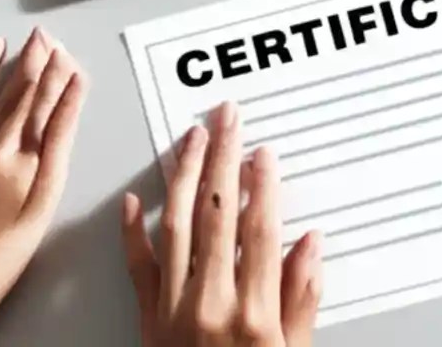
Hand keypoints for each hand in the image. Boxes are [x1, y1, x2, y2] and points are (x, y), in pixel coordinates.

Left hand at [0, 28, 88, 318]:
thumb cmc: (4, 247)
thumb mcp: (43, 202)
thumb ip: (55, 150)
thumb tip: (67, 109)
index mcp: (18, 156)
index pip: (45, 105)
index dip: (61, 80)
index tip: (74, 60)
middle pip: (20, 93)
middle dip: (38, 62)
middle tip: (51, 36)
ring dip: (15, 65)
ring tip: (29, 42)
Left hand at [121, 102, 322, 346]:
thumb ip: (302, 300)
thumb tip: (309, 245)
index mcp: (254, 314)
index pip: (258, 232)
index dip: (262, 187)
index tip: (264, 153)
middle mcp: (210, 304)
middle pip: (215, 216)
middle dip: (221, 159)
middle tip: (225, 119)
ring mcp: (173, 310)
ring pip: (174, 228)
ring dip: (181, 177)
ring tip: (189, 140)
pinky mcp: (147, 320)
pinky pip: (136, 268)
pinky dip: (132, 232)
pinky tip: (132, 200)